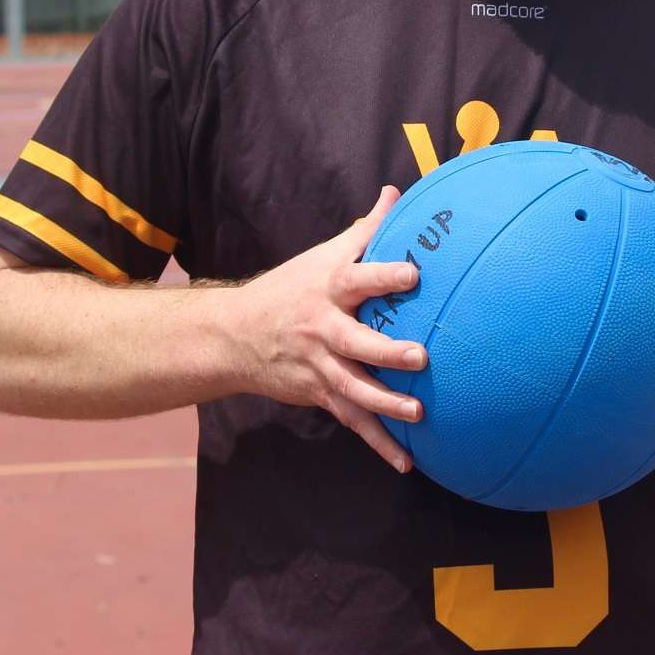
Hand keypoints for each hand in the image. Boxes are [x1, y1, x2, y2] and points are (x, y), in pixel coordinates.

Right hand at [227, 185, 427, 471]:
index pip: (358, 278)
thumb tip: (397, 192)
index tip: (413, 273)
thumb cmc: (291, 287)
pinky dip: (379, 443)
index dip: (384, 275)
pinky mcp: (320, 393)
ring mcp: (320, 365)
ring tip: (418, 412)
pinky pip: (352, 420)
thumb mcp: (323, 254)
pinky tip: (406, 462)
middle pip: (356, 341)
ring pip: (354, 388)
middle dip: (386, 350)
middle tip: (420, 356)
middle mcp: (323, 328)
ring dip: (386, 403)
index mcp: (328, 289)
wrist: (234, 336)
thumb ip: (365, 228)